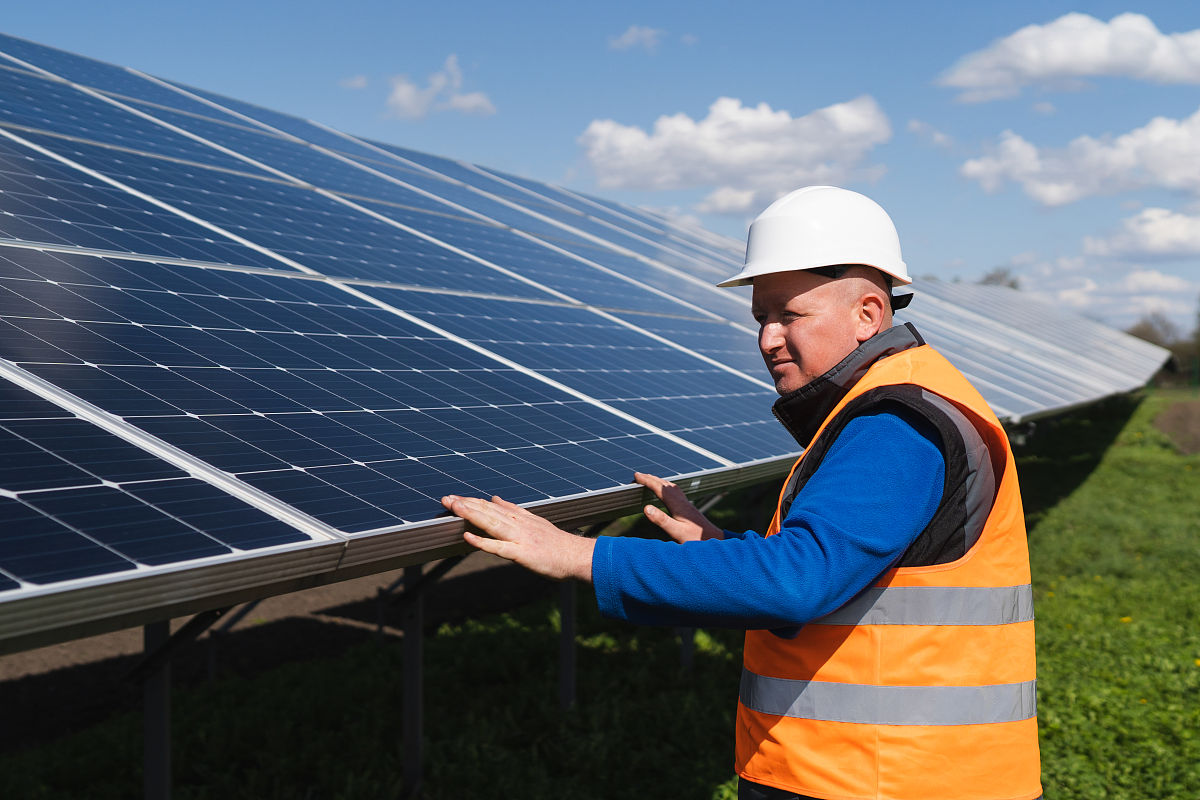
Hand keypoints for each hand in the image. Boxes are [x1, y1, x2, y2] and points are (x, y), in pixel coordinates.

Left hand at [441, 494, 594, 581]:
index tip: (455, 498)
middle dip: (466, 504)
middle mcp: (519, 524)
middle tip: (446, 499)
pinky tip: (469, 537)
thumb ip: (514, 511)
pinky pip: (500, 547)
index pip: (491, 506)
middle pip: (488, 511)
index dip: (472, 501)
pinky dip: (483, 542)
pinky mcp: (523, 553)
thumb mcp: (535, 521)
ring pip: (492, 523)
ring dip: (472, 515)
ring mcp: (520, 538)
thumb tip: (495, 498)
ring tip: (454, 508)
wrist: (577, 556)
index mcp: (520, 517)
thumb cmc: (557, 544)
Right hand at [633, 472, 723, 542]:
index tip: (636, 476)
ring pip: (672, 488)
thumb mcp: (677, 533)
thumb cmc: (697, 540)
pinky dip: (668, 489)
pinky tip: (668, 494)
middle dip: (651, 479)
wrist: (715, 542)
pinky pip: (676, 493)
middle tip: (638, 476)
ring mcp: (687, 505)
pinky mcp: (690, 510)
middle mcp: (683, 502)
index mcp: (678, 506)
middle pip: (665, 485)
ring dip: (660, 482)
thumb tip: (646, 507)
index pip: (660, 489)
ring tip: (651, 480)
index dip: (647, 481)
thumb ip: (661, 520)